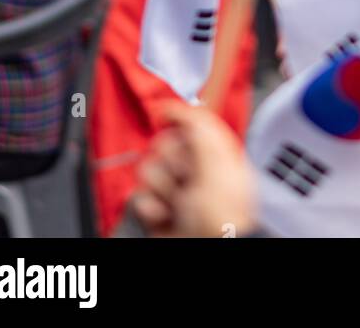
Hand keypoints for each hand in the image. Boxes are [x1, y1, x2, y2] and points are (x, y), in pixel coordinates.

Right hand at [131, 103, 257, 238]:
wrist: (206, 252)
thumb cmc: (221, 215)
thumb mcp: (218, 165)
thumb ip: (202, 130)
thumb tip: (183, 107)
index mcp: (213, 153)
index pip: (189, 123)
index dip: (177, 120)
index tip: (165, 117)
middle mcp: (193, 169)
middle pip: (163, 144)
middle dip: (171, 163)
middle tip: (187, 180)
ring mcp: (174, 191)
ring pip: (147, 169)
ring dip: (161, 187)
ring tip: (177, 204)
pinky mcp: (156, 210)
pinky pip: (138, 196)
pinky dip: (149, 207)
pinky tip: (164, 215)